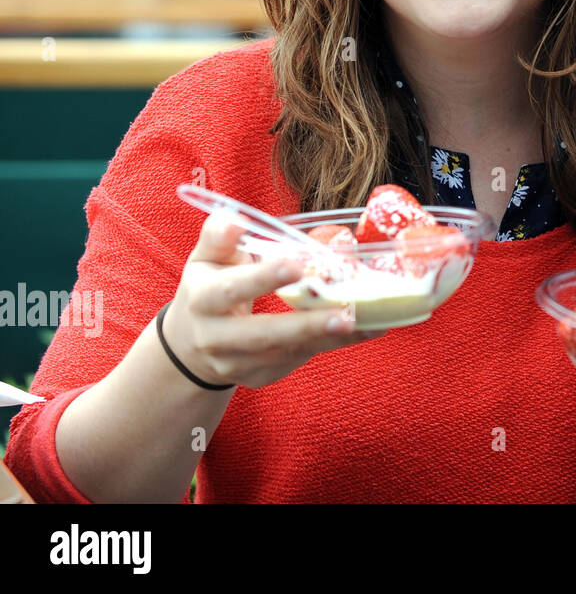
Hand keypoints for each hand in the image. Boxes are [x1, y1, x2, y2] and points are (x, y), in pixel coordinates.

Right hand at [162, 213, 384, 389]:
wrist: (191, 342)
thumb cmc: (209, 285)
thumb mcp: (207, 258)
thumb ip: (220, 237)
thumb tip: (234, 219)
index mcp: (202, 299)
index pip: (232, 289)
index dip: (262, 278)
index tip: (295, 265)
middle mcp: (214, 337)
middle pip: (261, 334)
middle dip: (304, 325)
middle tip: (344, 314)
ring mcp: (235, 363)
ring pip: (286, 352)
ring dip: (328, 338)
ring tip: (364, 322)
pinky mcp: (257, 376)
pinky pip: (297, 360)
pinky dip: (332, 345)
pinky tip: (364, 330)